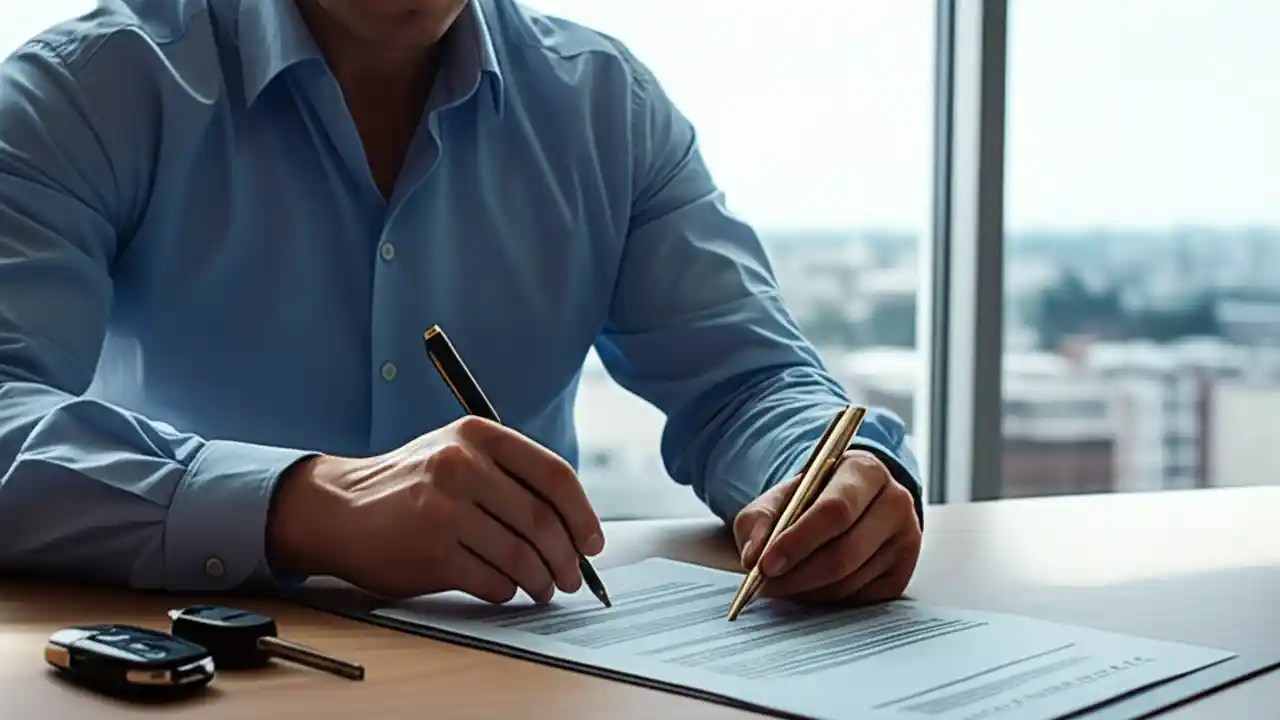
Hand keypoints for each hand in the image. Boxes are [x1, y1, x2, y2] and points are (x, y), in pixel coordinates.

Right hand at [267, 417, 603, 602]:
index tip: (593, 542)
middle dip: (568, 557)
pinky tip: (507, 588)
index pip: (554, 475)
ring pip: (521, 556)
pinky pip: (492, 580)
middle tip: (574, 576)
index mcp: (477, 435)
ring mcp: (444, 510)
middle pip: (542, 520)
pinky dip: (508, 590)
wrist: (340, 509)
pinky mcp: (431, 553)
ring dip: (542, 580)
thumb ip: (509, 474)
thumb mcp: (456, 453)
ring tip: (545, 588)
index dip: (583, 514)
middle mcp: (461, 466)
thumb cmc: (411, 486)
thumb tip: (574, 523)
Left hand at [733, 450, 920, 604]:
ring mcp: (905, 540)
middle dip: (798, 574)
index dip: (797, 541)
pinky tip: (809, 586)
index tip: (765, 564)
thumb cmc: (811, 500)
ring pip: (849, 580)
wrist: (846, 508)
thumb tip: (752, 558)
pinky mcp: (903, 573)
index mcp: (864, 471)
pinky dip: (826, 598)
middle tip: (766, 584)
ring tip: (781, 584)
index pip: (834, 511)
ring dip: (807, 590)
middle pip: (844, 552)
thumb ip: (758, 521)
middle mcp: (895, 502)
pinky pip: (858, 598)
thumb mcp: (779, 498)